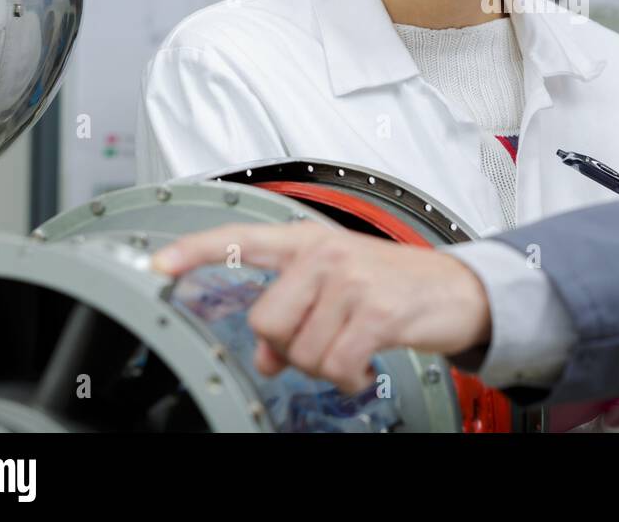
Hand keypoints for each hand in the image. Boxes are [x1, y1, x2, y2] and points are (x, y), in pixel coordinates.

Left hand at [151, 222, 492, 393]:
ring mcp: (349, 280)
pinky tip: (363, 367)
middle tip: (323, 344)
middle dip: (291, 347)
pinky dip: (348, 378)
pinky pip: (335, 364)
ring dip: (325, 365)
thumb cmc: (398, 282)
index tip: (158, 266)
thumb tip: (266, 355)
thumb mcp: (341, 289)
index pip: (240, 240)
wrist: (460, 289)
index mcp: (308, 241)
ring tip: (351, 351)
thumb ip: (296, 312)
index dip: (194, 252)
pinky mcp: (374, 310)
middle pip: (267, 321)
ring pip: (300, 350)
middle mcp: (324, 253)